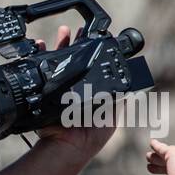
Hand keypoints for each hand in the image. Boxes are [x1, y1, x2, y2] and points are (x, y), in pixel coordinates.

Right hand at [33, 26, 117, 160]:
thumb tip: (135, 82)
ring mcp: (60, 88)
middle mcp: (76, 87)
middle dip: (75, 42)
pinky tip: (41, 46)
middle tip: (77, 29)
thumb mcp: (114, 113)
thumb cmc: (93, 134)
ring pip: (60, 62)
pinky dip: (40, 57)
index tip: (95, 38)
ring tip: (63, 31)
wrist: (69, 145)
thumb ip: (121, 97)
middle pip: (75, 59)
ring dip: (60, 45)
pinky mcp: (46, 91)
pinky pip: (43, 72)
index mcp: (92, 90)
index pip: (93, 64)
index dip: (93, 50)